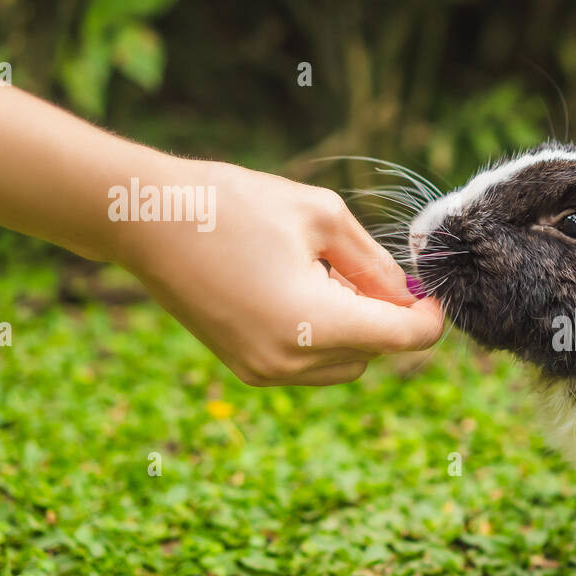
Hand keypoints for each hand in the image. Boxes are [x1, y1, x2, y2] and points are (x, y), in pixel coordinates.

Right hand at [117, 159, 442, 385]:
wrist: (144, 219)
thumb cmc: (234, 205)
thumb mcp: (323, 217)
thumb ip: (376, 263)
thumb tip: (409, 295)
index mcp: (315, 323)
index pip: (405, 338)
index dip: (430, 314)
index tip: (431, 288)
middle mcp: (291, 360)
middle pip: (376, 351)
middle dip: (383, 314)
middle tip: (358, 264)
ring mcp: (265, 370)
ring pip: (346, 363)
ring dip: (352, 326)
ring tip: (318, 273)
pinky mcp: (247, 368)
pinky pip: (310, 363)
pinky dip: (320, 334)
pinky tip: (293, 288)